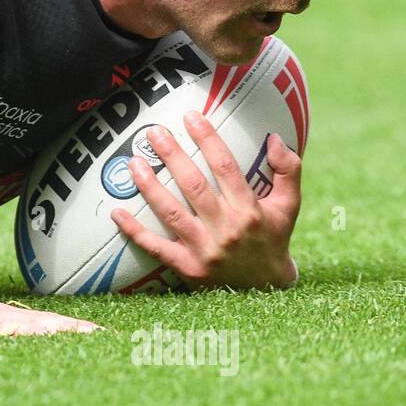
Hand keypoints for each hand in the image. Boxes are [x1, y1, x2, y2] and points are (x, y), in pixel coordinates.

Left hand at [109, 110, 300, 289]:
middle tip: (154, 132)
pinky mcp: (187, 268)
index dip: (208, 140)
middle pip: (194, 186)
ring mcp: (205, 250)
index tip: (191, 116)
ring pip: (172, 213)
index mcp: (250, 211)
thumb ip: (288, 169)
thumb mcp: (289, 205)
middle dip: (172, 156)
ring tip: (134, 162)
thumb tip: (274, 137)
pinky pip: (156, 248)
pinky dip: (134, 231)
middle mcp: (227, 230)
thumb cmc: (273, 237)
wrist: (266, 289)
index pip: (226, 168)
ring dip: (150, 187)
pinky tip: (116, 212)